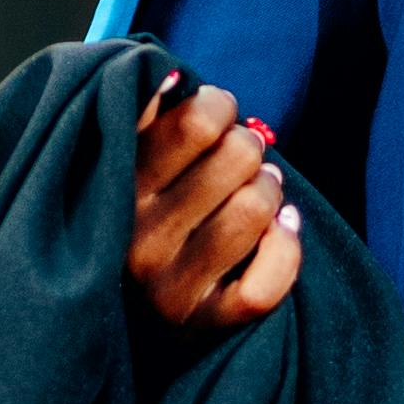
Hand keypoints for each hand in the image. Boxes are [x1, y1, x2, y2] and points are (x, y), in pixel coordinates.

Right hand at [129, 76, 300, 337]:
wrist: (124, 311)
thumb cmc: (141, 210)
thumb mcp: (128, 156)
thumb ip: (144, 113)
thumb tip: (175, 78)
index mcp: (116, 186)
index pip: (196, 120)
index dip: (220, 107)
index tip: (216, 119)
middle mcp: (135, 241)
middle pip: (236, 156)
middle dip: (248, 149)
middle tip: (240, 160)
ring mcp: (167, 288)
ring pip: (255, 209)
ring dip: (270, 191)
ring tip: (258, 192)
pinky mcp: (203, 324)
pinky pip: (267, 283)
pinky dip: (288, 246)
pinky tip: (283, 228)